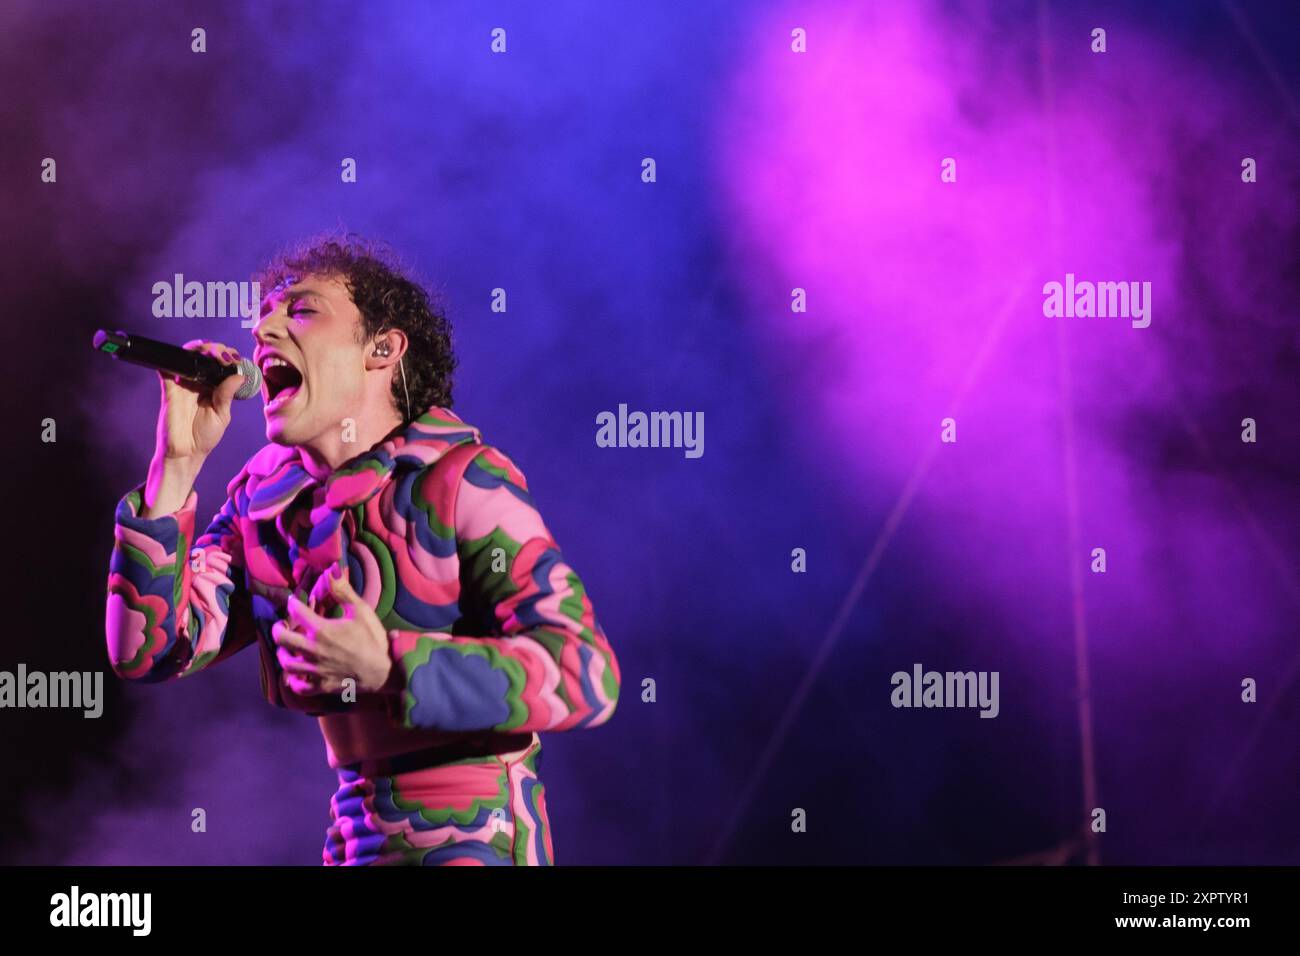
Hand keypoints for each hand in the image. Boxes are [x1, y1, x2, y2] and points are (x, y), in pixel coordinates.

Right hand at [142, 340, 247, 516]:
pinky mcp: (169, 388)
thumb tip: (239, 375)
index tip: (236, 360)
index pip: (222, 364)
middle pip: (206, 355)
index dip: (229, 357)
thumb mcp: (222, 415)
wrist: (185, 453)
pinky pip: (167, 368)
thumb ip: (227, 395)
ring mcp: (183, 383)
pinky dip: (173, 359)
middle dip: (216, 349)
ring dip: (199, 348)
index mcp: (215, 387)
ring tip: (210, 354)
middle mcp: (199, 382)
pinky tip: (186, 357)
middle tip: (224, 357)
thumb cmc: (204, 436)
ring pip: (188, 356)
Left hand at [272, 568, 394, 696]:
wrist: (384, 671)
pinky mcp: (321, 685)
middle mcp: (314, 650)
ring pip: (286, 663)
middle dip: (278, 629)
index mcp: (322, 630)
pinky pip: (299, 686)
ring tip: (286, 649)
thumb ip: (343, 591)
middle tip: (282, 625)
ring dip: (283, 654)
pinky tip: (295, 674)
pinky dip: (293, 681)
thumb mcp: (361, 611)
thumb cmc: (373, 639)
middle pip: (282, 639)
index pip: (296, 612)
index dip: (292, 603)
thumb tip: (332, 569)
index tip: (294, 601)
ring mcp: (316, 670)